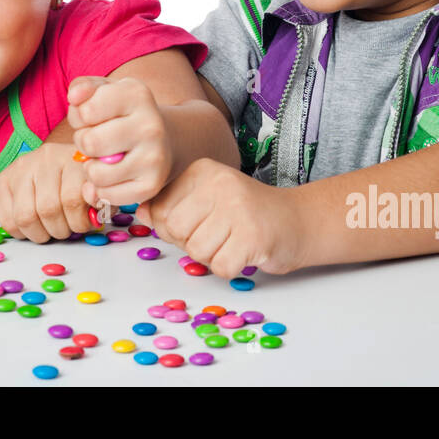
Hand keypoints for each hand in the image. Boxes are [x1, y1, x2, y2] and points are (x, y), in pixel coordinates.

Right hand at [0, 141, 93, 241]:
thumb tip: (94, 203)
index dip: (80, 222)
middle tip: (67, 228)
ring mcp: (21, 168)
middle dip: (61, 230)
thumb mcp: (99, 188)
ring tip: (50, 229)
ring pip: (25, 217)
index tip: (86, 224)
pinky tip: (34, 226)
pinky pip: (7, 220)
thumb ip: (102, 198)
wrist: (60, 160)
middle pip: (48, 209)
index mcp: (73, 158)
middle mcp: (45, 158)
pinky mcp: (3, 180)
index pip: (72, 199)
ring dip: (41, 234)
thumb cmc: (81, 180)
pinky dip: (22, 233)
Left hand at [67, 75, 173, 207]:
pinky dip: (102, 188)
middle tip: (96, 140)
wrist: (170, 139)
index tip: (91, 118)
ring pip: (95, 173)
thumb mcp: (108, 90)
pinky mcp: (152, 185)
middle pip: (89, 143)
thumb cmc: (127, 114)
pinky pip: (107, 195)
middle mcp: (150, 126)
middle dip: (84, 142)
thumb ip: (84, 87)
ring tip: (104, 158)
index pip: (85, 111)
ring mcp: (154, 158)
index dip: (79, 116)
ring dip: (91, 168)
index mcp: (137, 95)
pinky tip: (113, 176)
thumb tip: (73, 98)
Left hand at [135, 157, 308, 277]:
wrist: (298, 220)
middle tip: (218, 234)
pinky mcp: (254, 237)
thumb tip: (140, 213)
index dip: (173, 226)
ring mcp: (238, 209)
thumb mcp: (205, 198)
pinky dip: (230, 268)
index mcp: (202, 171)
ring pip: (196, 252)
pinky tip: (244, 252)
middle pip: (176, 231)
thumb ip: (170, 205)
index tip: (199, 222)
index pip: (160, 209)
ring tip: (233, 240)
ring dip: (213, 256)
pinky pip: (221, 267)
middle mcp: (219, 184)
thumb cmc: (245, 213)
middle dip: (191, 243)